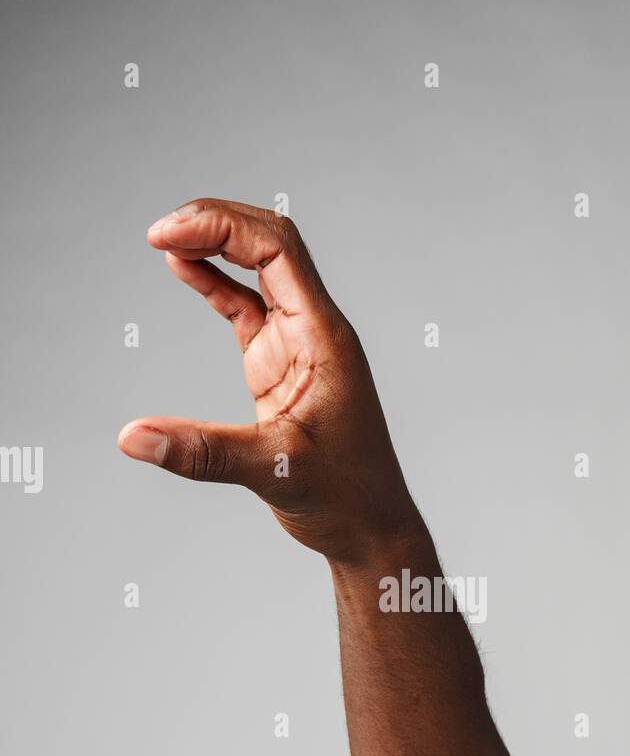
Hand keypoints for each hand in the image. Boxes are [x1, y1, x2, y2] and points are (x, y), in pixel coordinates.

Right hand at [118, 198, 416, 563]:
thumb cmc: (346, 499)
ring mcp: (297, 346)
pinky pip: (246, 309)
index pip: (277, 250)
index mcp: (324, 337)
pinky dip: (215, 285)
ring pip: (258, 271)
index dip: (223, 228)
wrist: (371, 530)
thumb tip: (132, 437)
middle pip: (268, 245)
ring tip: (164, 239)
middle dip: (216, 224)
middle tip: (160, 231)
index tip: (170, 234)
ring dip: (215, 247)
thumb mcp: (273, 471)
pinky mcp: (280, 367)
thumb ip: (202, 452)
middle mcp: (315, 330)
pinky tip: (183, 268)